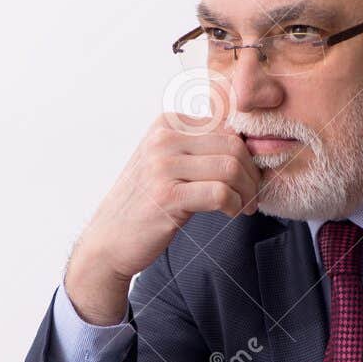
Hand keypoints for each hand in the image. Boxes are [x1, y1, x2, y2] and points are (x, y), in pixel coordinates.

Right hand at [65, 113, 258, 324]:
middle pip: (233, 146)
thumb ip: (199, 147)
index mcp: (166, 124)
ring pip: (230, 168)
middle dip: (251, 174)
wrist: (110, 237)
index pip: (226, 128)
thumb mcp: (167, 162)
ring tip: (244, 206)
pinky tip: (230, 213)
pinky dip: (234, 205)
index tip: (248, 178)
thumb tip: (249, 142)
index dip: (246, 154)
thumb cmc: (146, 201)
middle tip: (252, 196)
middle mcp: (163, 139)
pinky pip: (220, 193)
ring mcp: (162, 166)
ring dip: (246, 192)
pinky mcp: (167, 196)